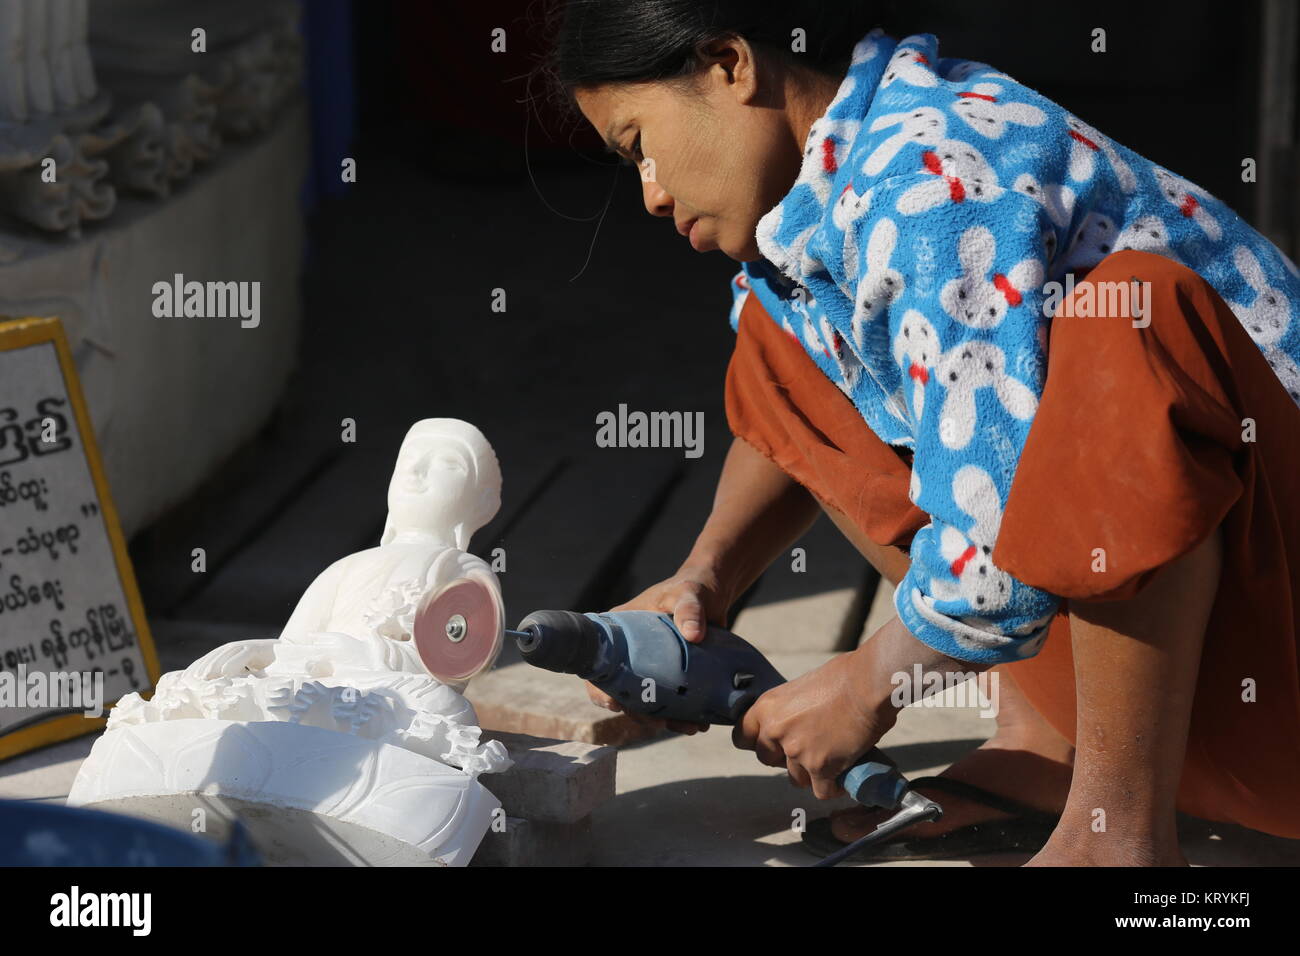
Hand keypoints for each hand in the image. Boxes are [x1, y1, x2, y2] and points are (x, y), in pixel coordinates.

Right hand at [582, 563, 734, 734]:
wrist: (715, 595)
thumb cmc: (692, 588)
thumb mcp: (688, 594)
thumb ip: (689, 609)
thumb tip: (694, 634)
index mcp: (622, 632)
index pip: (600, 664)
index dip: (600, 688)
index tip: (615, 703)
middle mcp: (632, 654)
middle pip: (624, 692)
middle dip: (640, 713)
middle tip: (661, 722)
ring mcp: (652, 668)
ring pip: (649, 702)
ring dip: (665, 720)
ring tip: (689, 727)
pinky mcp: (673, 677)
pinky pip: (672, 702)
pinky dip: (683, 715)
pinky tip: (699, 723)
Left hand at [733, 646, 896, 798]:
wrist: (869, 684)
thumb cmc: (843, 677)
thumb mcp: (802, 688)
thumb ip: (790, 710)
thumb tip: (796, 722)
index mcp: (768, 707)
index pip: (742, 737)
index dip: (756, 742)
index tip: (769, 744)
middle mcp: (776, 731)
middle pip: (766, 760)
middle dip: (784, 759)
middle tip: (806, 749)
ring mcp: (797, 751)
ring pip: (795, 778)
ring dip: (811, 774)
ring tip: (831, 760)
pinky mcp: (821, 768)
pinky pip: (822, 791)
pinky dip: (833, 787)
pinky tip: (842, 778)